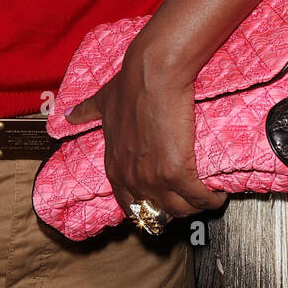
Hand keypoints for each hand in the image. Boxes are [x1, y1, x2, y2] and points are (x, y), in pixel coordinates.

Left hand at [66, 38, 225, 221]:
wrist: (153, 74)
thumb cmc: (130, 84)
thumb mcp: (103, 101)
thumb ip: (87, 112)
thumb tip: (69, 115)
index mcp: (115, 166)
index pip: (129, 204)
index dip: (146, 207)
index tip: (160, 203)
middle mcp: (132, 178)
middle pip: (157, 212)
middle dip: (173, 209)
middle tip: (187, 199)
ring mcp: (154, 179)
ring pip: (179, 210)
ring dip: (194, 206)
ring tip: (206, 197)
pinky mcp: (178, 172)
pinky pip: (199, 198)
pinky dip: (211, 200)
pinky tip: (217, 195)